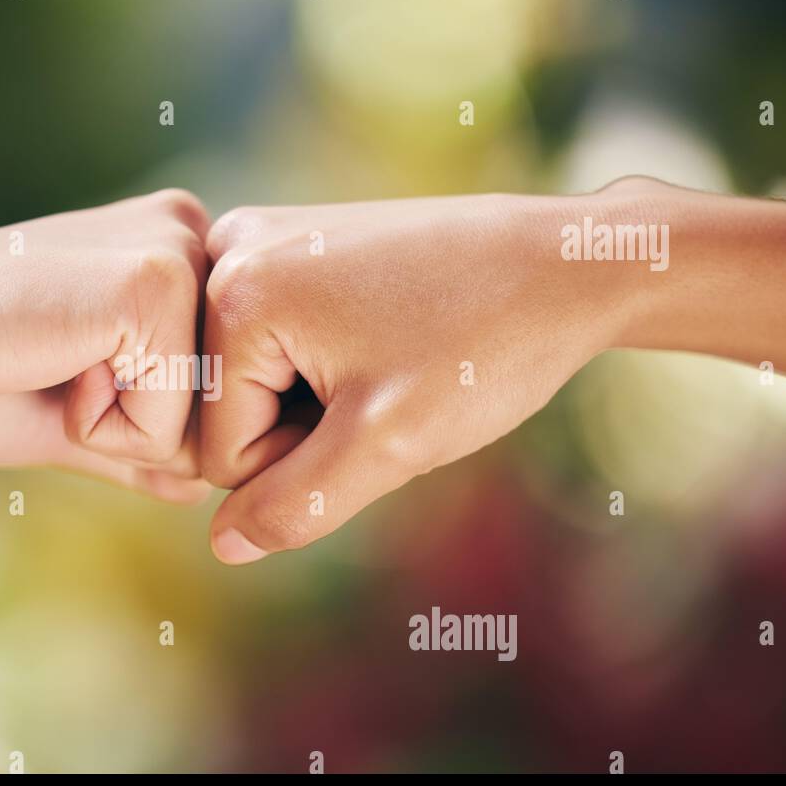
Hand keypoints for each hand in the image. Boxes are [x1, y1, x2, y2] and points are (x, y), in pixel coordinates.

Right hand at [0, 189, 212, 501]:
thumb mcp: (68, 420)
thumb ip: (141, 446)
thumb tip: (203, 483)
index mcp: (171, 251)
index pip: (219, 397)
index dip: (134, 429)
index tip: (53, 368)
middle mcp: (190, 235)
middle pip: (224, 415)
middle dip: (136, 432)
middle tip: (48, 366)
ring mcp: (176, 253)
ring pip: (203, 428)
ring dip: (116, 430)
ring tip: (46, 361)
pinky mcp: (152, 285)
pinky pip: (168, 430)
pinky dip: (99, 429)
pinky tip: (44, 363)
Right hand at [199, 178, 785, 562]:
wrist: (567, 263)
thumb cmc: (485, 347)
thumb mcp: (387, 446)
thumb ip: (295, 508)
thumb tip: (223, 546)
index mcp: (235, 295)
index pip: (219, 452)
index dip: (300, 465)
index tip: (376, 412)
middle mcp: (228, 251)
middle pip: (225, 412)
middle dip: (299, 428)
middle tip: (383, 387)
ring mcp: (261, 238)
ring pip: (249, 382)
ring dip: (311, 398)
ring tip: (385, 361)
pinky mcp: (291, 240)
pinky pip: (270, 341)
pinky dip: (317, 361)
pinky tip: (378, 339)